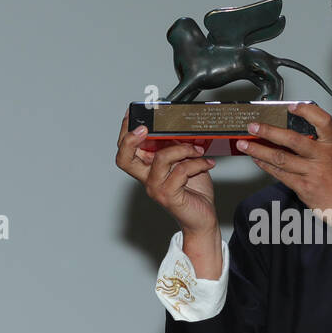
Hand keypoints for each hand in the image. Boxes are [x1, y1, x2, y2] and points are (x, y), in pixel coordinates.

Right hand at [115, 111, 216, 236]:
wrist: (202, 218)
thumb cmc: (194, 192)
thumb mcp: (184, 162)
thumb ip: (177, 147)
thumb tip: (181, 127)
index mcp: (147, 168)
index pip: (125, 150)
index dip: (125, 131)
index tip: (131, 114)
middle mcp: (147, 179)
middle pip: (124, 158)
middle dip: (131, 138)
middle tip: (145, 128)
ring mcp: (156, 188)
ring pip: (161, 158)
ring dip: (183, 149)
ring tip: (198, 151)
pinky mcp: (169, 196)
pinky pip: (181, 171)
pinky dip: (197, 163)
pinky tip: (207, 163)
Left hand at [234, 103, 331, 251]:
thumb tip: (324, 124)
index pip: (321, 120)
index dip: (306, 110)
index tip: (290, 106)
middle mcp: (323, 157)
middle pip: (292, 139)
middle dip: (269, 130)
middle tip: (253, 126)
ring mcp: (313, 173)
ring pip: (281, 158)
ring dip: (259, 150)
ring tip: (246, 144)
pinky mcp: (305, 188)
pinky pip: (281, 174)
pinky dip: (267, 166)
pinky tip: (258, 160)